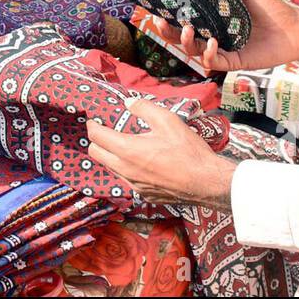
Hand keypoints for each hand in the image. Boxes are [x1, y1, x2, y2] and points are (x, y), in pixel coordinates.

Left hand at [86, 99, 234, 206]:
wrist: (206, 182)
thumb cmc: (188, 150)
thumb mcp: (168, 120)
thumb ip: (144, 108)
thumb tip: (128, 102)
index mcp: (127, 150)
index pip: (96, 137)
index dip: (93, 125)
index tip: (95, 120)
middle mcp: (125, 170)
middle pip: (96, 154)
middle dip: (97, 141)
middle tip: (106, 131)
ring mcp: (134, 185)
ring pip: (111, 168)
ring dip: (112, 156)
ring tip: (126, 145)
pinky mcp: (144, 195)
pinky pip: (127, 180)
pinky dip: (128, 169)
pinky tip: (143, 163)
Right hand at [155, 0, 298, 70]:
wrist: (295, 27)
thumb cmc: (271, 6)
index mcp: (212, 16)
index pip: (184, 17)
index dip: (168, 15)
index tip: (156, 8)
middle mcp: (213, 33)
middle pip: (182, 37)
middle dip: (168, 32)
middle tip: (161, 22)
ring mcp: (222, 48)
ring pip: (193, 51)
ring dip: (185, 42)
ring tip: (188, 30)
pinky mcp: (233, 61)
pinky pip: (213, 62)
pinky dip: (208, 54)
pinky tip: (211, 43)